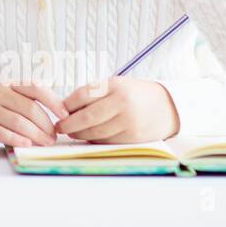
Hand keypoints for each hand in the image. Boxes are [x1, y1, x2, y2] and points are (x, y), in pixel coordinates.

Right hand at [0, 84, 68, 149]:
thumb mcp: (3, 100)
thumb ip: (24, 105)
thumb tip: (54, 121)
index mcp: (7, 86)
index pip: (35, 88)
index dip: (53, 101)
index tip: (65, 116)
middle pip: (29, 108)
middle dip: (46, 124)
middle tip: (54, 138)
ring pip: (17, 121)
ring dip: (35, 135)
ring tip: (45, 144)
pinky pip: (0, 131)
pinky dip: (15, 138)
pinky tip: (26, 145)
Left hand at [56, 77, 179, 143]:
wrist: (168, 106)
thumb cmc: (134, 94)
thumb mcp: (116, 85)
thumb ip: (94, 94)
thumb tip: (65, 108)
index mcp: (115, 85)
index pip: (82, 95)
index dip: (66, 105)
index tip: (58, 111)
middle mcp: (122, 103)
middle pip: (86, 117)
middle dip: (68, 124)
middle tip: (58, 127)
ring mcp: (128, 122)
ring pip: (95, 132)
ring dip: (79, 134)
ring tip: (71, 133)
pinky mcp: (132, 138)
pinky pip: (106, 141)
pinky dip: (93, 140)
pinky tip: (87, 137)